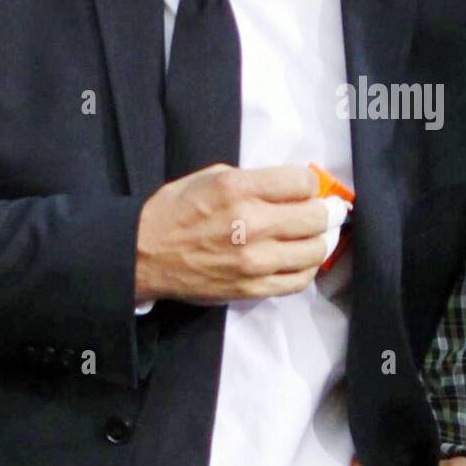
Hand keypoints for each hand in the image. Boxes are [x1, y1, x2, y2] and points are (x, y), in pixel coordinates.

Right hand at [135, 164, 328, 303]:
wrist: (144, 256)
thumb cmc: (175, 211)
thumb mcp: (211, 176)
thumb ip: (254, 179)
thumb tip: (290, 188)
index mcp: (239, 189)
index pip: (303, 183)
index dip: (307, 184)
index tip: (302, 189)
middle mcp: (252, 224)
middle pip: (316, 216)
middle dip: (322, 211)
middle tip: (319, 211)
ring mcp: (254, 260)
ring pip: (315, 250)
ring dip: (319, 240)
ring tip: (313, 236)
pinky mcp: (252, 288)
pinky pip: (299, 280)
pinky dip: (307, 267)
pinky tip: (301, 259)